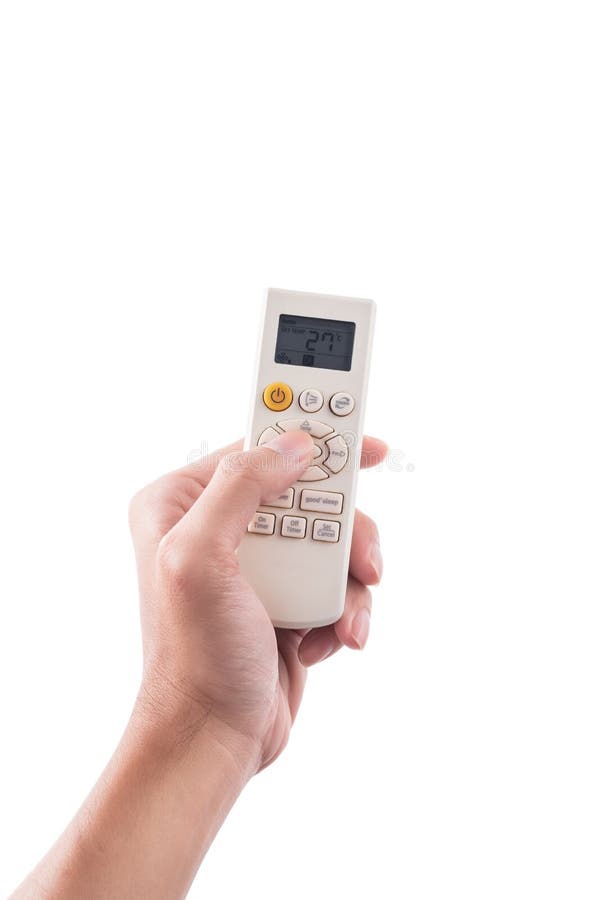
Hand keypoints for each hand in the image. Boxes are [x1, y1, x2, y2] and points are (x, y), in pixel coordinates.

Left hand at [128, 431, 386, 772]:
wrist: (214, 737)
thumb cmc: (195, 656)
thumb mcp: (199, 559)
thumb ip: (240, 488)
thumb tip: (295, 447)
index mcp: (183, 504)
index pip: (258, 448)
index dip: (312, 440)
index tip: (362, 445)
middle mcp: (219, 527)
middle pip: (308, 493)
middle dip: (344, 528)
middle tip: (362, 554)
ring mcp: (257, 564)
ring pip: (331, 539)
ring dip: (349, 578)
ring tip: (345, 618)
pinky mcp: (287, 597)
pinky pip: (336, 581)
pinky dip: (344, 609)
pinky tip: (329, 639)